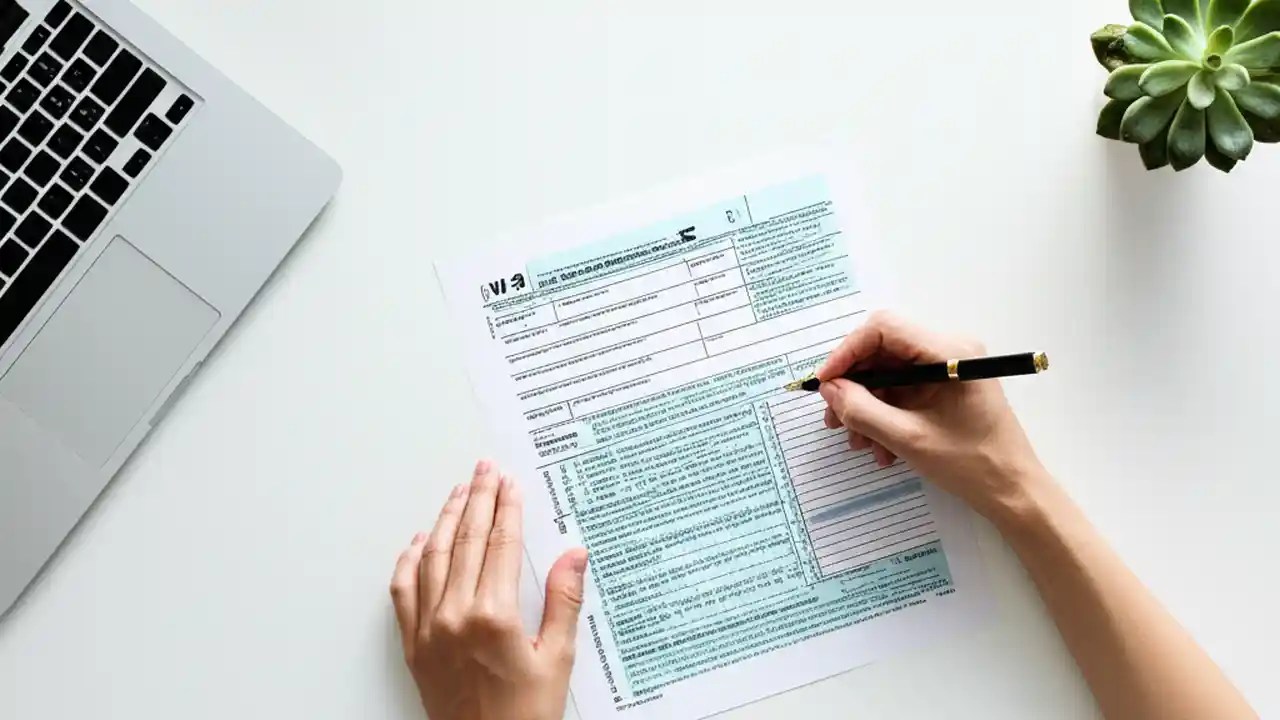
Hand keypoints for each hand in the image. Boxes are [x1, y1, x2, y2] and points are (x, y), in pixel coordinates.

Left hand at [390, 460, 588, 719]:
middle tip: (485, 472)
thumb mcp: (556, 661)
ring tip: (459, 493)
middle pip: (467, 542)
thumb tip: (574, 557)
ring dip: (447, 520)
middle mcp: (455, 616)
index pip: (500, 545)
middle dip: (478, 500)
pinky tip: (419, 543)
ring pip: (433, 558)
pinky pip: (403, 591)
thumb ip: (563, 603)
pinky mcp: (414, 645)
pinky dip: (410, 561)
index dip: (506, 509)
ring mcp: (429, 629)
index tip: (510, 484)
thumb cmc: (524, 717)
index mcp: (494, 616)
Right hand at [816, 312, 1048, 523]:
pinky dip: (884, 416)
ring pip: (888, 375)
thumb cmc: (971, 464)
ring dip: (867, 407)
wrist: (1013, 491)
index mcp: (948, 351)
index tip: (824, 384)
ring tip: (859, 443)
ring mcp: (948, 369)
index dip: (846, 352)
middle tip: (834, 419)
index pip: (883, 328)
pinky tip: (880, 448)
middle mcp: (949, 350)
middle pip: (882, 351)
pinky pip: (902, 391)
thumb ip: (862, 410)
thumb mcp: (908, 438)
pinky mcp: (946, 387)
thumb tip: (829, 389)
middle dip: (854, 387)